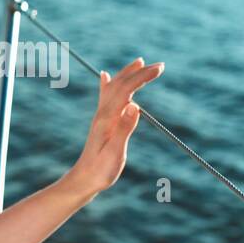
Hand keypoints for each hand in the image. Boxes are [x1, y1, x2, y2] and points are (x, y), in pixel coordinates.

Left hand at [65, 57, 164, 201]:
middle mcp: (103, 113)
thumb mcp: (116, 152)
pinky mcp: (101, 122)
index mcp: (108, 119)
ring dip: (127, 73)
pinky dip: (107, 83)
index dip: (143, 77)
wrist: (83, 179)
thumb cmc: (101, 170)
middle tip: (159, 65)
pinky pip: (105, 96)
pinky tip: (104, 76)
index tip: (159, 68)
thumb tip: (134, 105)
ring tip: (138, 63)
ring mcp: (101, 116)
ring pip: (113, 87)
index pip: (127, 90)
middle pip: (121, 85)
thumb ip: (124, 128)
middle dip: (139, 72)